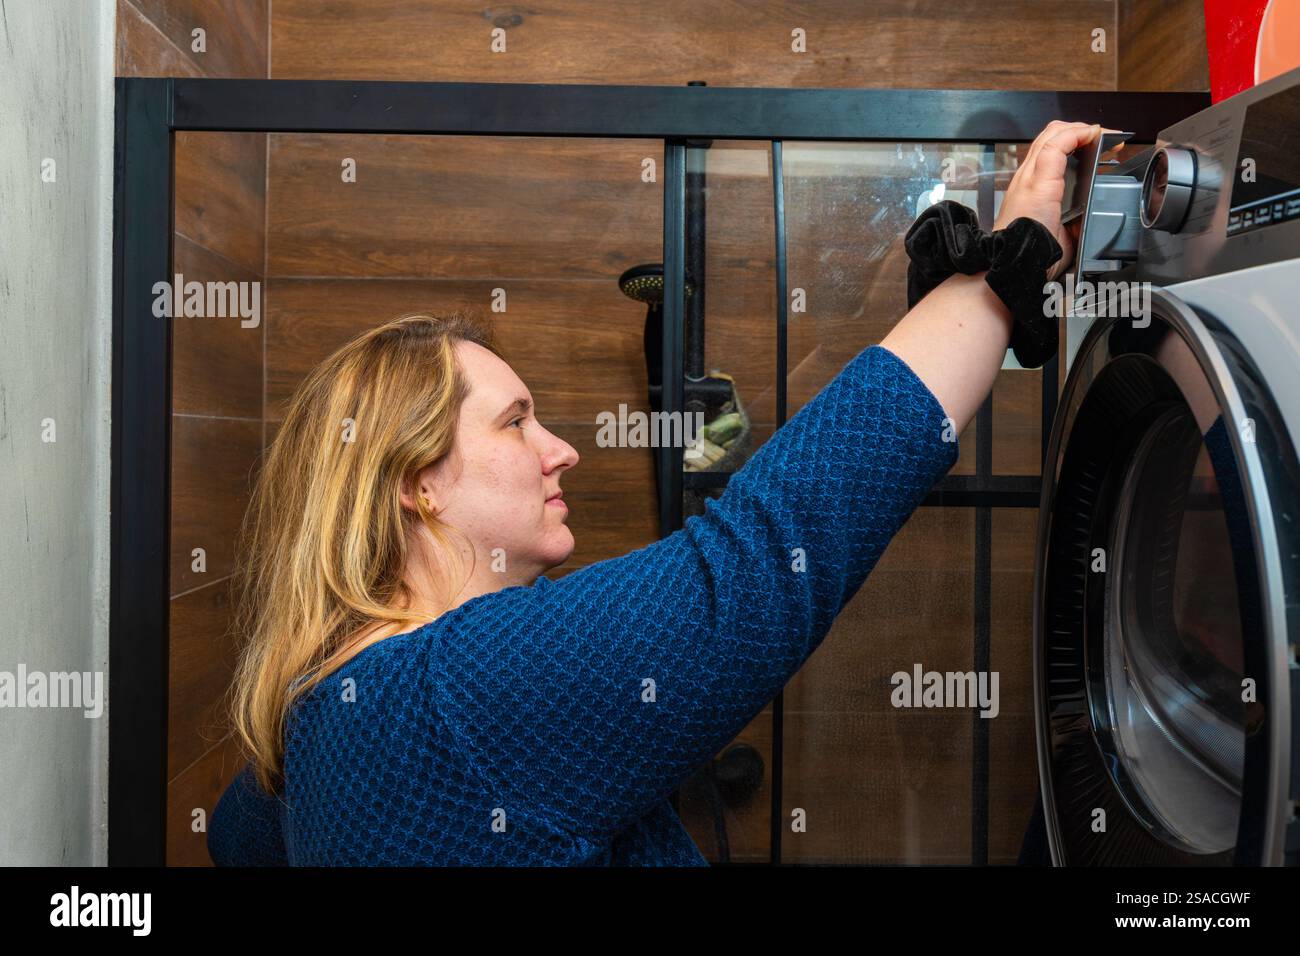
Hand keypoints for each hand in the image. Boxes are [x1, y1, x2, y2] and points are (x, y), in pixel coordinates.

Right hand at [994, 121, 1119, 280]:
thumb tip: (1086, 220)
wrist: (1017, 267)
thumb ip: (1071, 221)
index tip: (1097, 146)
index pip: (1049, 150)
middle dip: (1080, 131)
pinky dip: (1078, 134)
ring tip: (1103, 135)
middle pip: (1050, 136)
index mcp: (1031, 189)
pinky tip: (1094, 136)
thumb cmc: (1033, 256)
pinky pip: (1057, 144)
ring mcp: (1030, 177)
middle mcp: (1027, 178)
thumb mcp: (1060, 234)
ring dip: (1081, 129)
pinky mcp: (1038, 180)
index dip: (1073, 141)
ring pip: (1052, 134)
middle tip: (1104, 139)